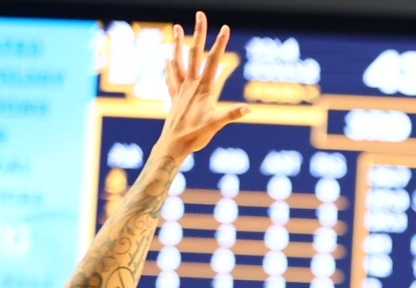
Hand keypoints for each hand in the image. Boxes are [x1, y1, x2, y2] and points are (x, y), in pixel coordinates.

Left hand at [156, 13, 246, 155]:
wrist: (173, 144)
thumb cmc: (195, 135)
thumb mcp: (216, 125)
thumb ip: (231, 115)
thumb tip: (248, 109)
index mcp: (203, 89)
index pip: (213, 62)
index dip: (220, 45)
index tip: (225, 28)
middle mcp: (191, 84)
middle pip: (195, 53)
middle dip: (199, 33)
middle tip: (200, 15)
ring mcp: (182, 89)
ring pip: (179, 60)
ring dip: (178, 43)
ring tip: (176, 27)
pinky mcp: (176, 96)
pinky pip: (172, 76)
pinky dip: (169, 66)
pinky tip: (167, 58)